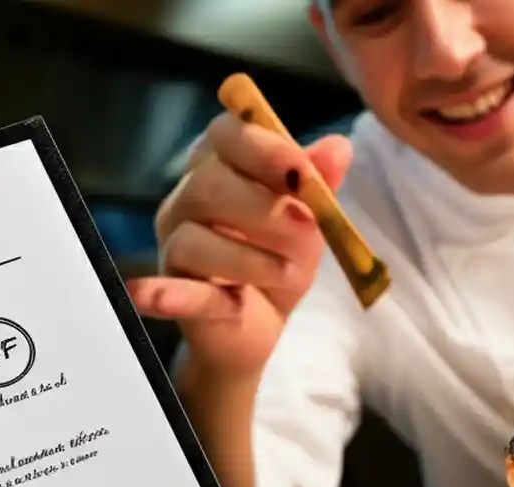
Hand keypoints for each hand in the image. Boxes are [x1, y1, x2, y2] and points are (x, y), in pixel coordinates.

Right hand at [125, 111, 352, 377]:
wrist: (263, 325)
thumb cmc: (280, 258)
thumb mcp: (311, 220)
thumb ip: (320, 184)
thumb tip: (338, 147)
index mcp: (221, 166)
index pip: (226, 134)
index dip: (263, 147)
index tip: (301, 171)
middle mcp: (187, 199)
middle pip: (208, 184)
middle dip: (263, 207)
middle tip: (307, 227)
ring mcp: (174, 246)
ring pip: (193, 239)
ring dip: (250, 258)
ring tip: (288, 273)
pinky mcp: (177, 294)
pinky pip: (177, 291)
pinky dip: (178, 296)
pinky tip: (188, 300)